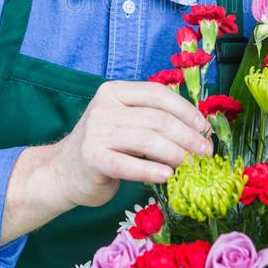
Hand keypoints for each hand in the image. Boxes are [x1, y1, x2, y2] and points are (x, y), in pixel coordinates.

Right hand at [53, 80, 211, 208]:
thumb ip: (153, 119)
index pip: (157, 94)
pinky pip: (127, 164)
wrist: (62, 173)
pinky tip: (167, 176)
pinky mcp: (92, 158)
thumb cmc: (104, 147)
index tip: (204, 128)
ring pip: (146, 140)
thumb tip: (199, 129)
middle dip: (187, 136)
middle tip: (205, 152)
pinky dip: (151, 170)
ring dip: (175, 153)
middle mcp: (104, 107)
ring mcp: (96, 132)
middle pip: (156, 118)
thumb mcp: (126, 123)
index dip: (185, 110)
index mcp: (115, 91)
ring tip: (192, 165)